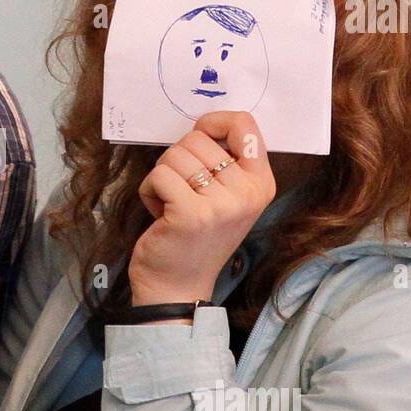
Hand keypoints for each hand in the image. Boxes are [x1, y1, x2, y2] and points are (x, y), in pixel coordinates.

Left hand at [128, 111, 275, 307]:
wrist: (178, 288)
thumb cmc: (195, 237)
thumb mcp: (225, 198)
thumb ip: (224, 163)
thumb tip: (203, 124)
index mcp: (261, 183)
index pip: (245, 125)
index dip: (213, 122)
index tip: (200, 135)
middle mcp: (248, 193)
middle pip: (198, 138)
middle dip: (177, 159)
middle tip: (180, 190)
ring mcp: (221, 205)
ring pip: (175, 155)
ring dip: (161, 176)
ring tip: (170, 204)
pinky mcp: (190, 214)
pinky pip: (159, 175)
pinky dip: (149, 191)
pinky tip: (158, 213)